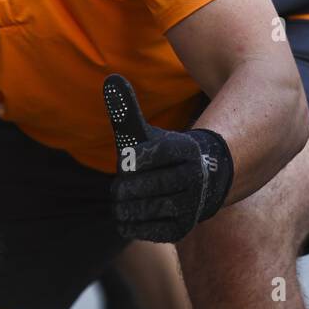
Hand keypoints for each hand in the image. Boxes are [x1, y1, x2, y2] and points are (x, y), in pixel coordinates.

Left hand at [103, 73, 232, 242]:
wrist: (197, 182)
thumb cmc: (159, 154)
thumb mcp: (143, 131)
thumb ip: (126, 109)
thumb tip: (110, 79)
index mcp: (184, 149)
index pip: (144, 157)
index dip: (131, 161)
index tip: (132, 161)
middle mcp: (194, 177)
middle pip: (141, 186)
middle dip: (125, 186)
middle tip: (124, 185)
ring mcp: (191, 205)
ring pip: (143, 209)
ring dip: (127, 206)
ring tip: (127, 200)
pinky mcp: (183, 228)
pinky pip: (146, 230)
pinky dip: (132, 224)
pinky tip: (131, 215)